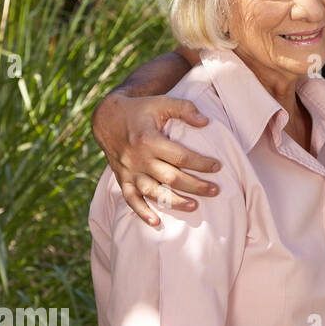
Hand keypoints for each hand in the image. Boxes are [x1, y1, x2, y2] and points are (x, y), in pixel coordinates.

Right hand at [91, 91, 219, 225]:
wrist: (107, 118)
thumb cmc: (141, 110)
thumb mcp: (162, 103)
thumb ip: (185, 109)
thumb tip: (206, 122)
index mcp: (149, 140)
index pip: (180, 156)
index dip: (200, 163)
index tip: (218, 167)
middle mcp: (138, 158)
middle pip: (170, 177)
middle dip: (195, 186)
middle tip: (215, 191)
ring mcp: (129, 171)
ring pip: (153, 192)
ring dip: (174, 201)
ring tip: (195, 207)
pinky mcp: (122, 179)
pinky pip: (130, 199)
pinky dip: (141, 212)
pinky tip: (156, 222)